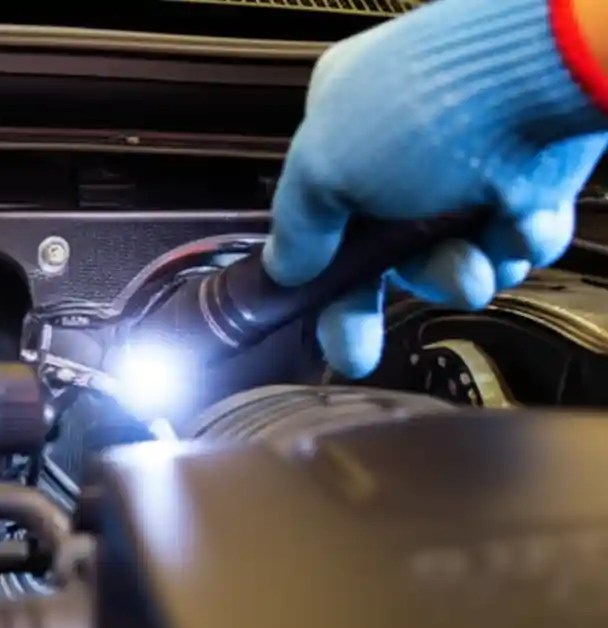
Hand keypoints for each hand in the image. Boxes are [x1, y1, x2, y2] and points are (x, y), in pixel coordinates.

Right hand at [264, 0, 607, 377]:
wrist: (545, 76)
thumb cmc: (425, 107)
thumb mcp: (324, 168)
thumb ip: (295, 227)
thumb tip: (283, 268)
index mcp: (341, 124)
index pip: (320, 218)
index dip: (320, 279)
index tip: (319, 324)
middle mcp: (404, 146)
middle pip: (388, 249)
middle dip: (392, 288)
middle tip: (362, 348)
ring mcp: (469, 162)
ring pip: (454, 253)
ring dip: (460, 272)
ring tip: (472, 265)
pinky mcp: (530, 175)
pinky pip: (514, 238)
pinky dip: (518, 243)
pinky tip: (519, 223)